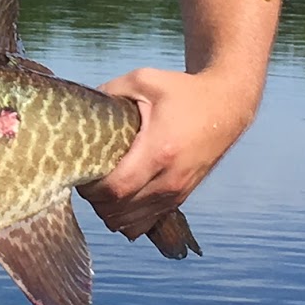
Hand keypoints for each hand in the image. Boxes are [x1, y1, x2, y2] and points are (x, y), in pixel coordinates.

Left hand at [79, 66, 254, 240]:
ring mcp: (177, 192)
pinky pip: (147, 224)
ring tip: (101, 186)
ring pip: (132, 223)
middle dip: (95, 199)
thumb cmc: (182, 91)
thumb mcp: (143, 80)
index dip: (91, 188)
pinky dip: (127, 218)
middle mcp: (170, 179)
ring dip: (109, 211)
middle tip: (87, 176)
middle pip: (119, 212)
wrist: (226, 107)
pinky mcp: (181, 198)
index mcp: (159, 151)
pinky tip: (120, 197)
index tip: (81, 169)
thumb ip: (108, 92)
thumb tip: (79, 107)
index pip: (116, 189)